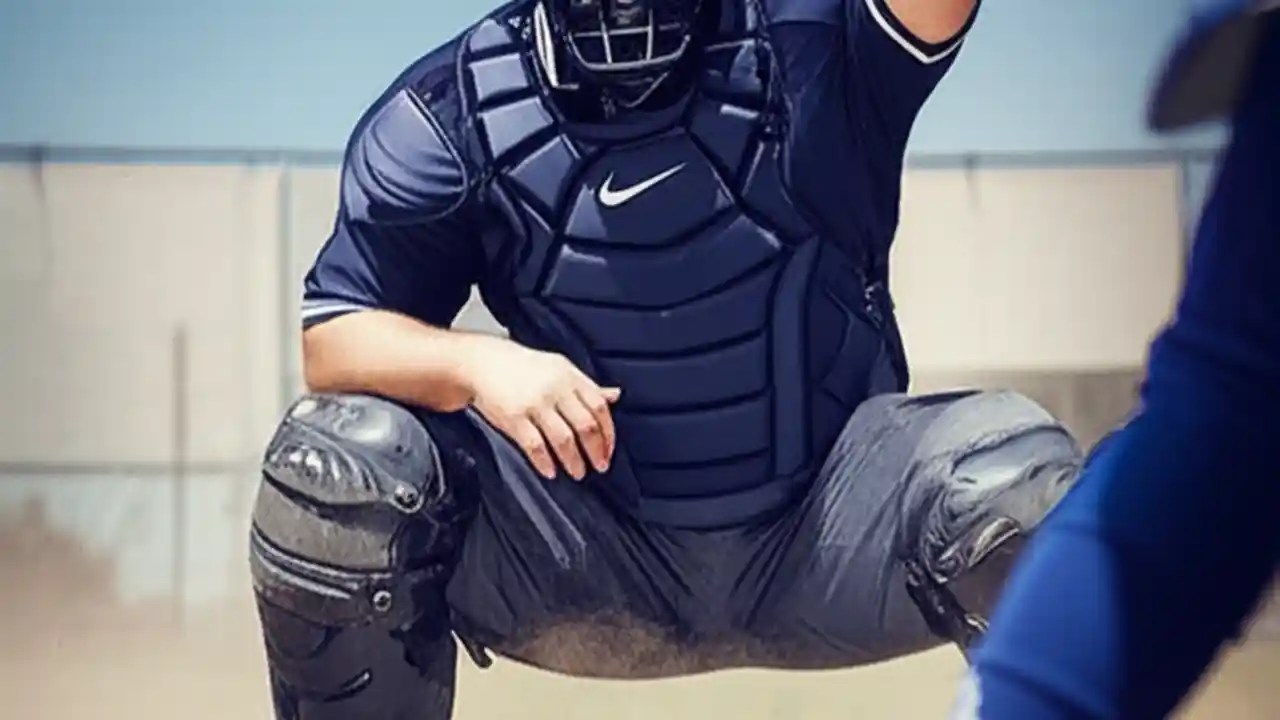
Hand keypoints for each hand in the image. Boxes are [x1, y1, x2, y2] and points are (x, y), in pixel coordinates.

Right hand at [461, 337, 620, 479]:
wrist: (484, 362)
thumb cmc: (525, 368)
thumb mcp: (560, 369)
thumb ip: (586, 386)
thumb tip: (616, 396)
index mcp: (570, 377)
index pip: (599, 407)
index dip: (608, 433)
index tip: (609, 450)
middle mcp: (555, 389)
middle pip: (585, 426)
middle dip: (595, 451)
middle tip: (599, 466)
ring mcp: (535, 403)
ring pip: (563, 439)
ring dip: (574, 461)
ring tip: (577, 472)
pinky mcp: (514, 417)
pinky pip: (535, 446)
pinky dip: (545, 462)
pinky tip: (551, 471)